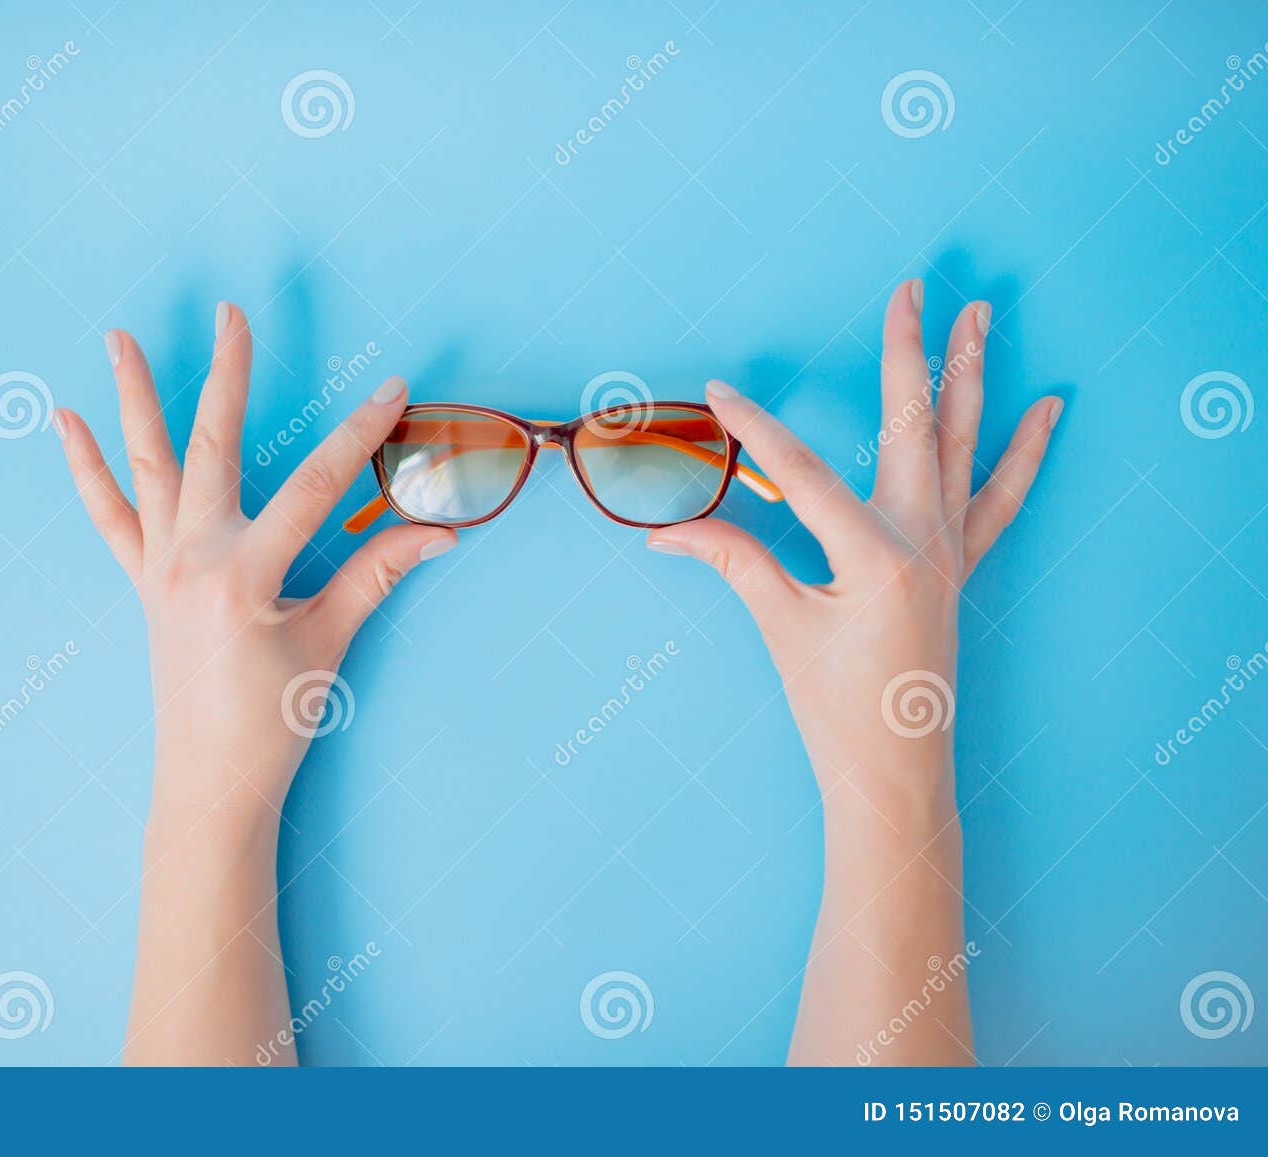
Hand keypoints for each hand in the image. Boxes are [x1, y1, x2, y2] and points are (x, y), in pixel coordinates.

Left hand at [55, 302, 454, 1064]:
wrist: (208, 785)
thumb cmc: (271, 723)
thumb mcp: (330, 643)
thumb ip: (378, 575)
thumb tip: (442, 532)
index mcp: (245, 573)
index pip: (319, 485)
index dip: (362, 435)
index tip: (394, 388)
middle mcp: (192, 558)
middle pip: (216, 445)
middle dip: (229, 374)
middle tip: (234, 313)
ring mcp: (160, 568)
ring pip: (145, 466)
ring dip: (132, 399)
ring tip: (116, 337)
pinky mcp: (144, 584)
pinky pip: (109, 517)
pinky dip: (86, 469)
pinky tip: (64, 423)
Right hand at [648, 279, 1060, 1064]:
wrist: (895, 772)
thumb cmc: (837, 710)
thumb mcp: (781, 629)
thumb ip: (734, 562)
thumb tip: (665, 533)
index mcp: (875, 556)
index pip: (802, 472)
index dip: (756, 428)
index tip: (719, 389)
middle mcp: (924, 540)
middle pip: (912, 425)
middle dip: (908, 353)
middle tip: (912, 289)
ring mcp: (949, 551)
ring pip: (964, 445)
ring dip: (971, 377)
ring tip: (981, 316)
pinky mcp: (959, 566)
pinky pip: (1000, 497)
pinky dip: (1023, 451)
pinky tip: (1048, 408)